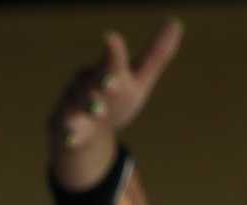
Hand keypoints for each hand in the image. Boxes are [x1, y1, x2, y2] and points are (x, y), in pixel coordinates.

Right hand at [48, 21, 183, 185]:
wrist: (85, 128)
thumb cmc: (117, 98)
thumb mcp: (138, 79)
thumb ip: (156, 54)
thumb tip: (177, 21)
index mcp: (111, 72)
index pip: (114, 59)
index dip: (113, 50)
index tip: (111, 37)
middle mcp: (92, 83)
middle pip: (97, 79)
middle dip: (103, 79)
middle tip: (112, 82)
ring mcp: (78, 104)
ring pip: (82, 102)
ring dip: (90, 106)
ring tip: (99, 110)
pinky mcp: (70, 128)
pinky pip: (69, 132)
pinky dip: (71, 135)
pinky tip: (71, 140)